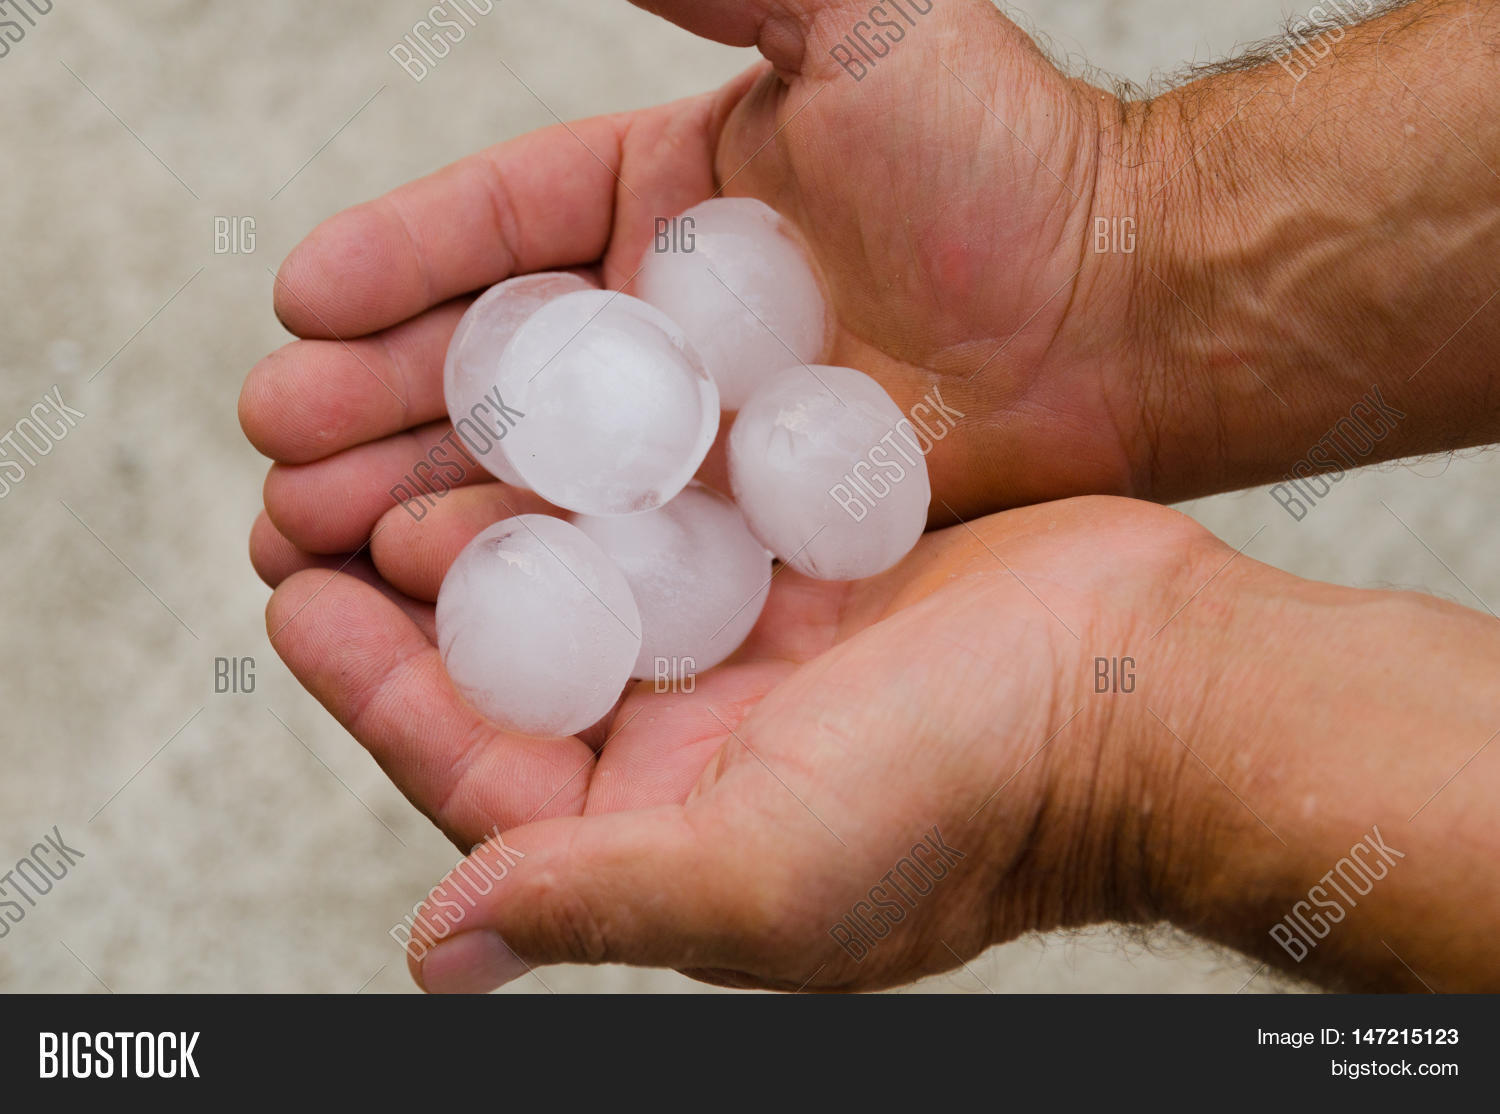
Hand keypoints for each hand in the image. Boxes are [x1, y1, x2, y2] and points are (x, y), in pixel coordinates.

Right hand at [240, 0, 1161, 566]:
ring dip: (412, 491)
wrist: (1121, 312)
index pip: (495, 226)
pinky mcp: (735, 520)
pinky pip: (606, 542)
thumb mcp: (856, 18)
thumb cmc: (1008, 160)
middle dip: (369, 397)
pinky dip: (521, 563)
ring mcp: (691, 431)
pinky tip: (430, 585)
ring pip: (524, 463)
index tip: (297, 300)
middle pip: (483, 359)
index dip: (395, 261)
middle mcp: (657, 323)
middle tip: (273, 441)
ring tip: (306, 528)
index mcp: (656, 199)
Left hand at [265, 493, 1214, 991]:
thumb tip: (435, 947)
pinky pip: (673, 503)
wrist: (1149, 689)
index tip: (293, 599)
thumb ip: (596, 897)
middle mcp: (692, 744)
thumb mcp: (770, 871)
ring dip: (495, 508)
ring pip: (583, 568)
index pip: (479, 770)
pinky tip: (550, 396)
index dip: (376, 689)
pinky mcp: (800, 563)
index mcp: (664, 833)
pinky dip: (607, 460)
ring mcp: (747, 646)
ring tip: (403, 432)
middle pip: (516, 659)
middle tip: (310, 498)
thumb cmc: (972, 801)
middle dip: (410, 590)